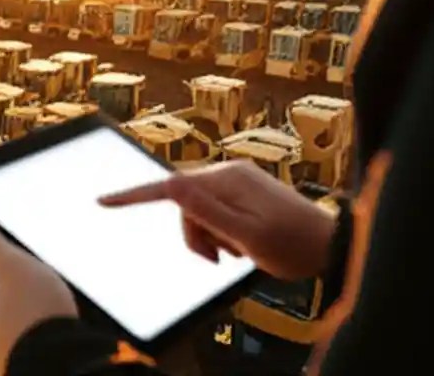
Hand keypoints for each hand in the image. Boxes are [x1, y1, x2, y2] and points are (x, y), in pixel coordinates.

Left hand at [0, 207, 77, 375]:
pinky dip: (38, 321)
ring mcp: (7, 351)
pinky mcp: (30, 359)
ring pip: (10, 317)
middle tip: (25, 263)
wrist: (66, 365)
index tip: (1, 243)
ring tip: (44, 287)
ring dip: (23, 303)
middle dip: (5, 281)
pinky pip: (30, 333)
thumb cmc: (34, 313)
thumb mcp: (10, 265)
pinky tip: (53, 315)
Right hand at [99, 160, 335, 279]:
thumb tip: (170, 183)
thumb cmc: (293, 246)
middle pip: (184, 203)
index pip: (169, 185)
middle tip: (218, 261)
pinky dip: (220, 231)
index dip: (133, 195)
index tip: (103, 201)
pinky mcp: (244, 191)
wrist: (331, 244)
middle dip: (194, 235)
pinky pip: (214, 210)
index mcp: (225, 180)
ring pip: (198, 210)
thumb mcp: (246, 236)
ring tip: (236, 254)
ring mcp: (237, 181)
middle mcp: (228, 172)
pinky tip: (242, 245)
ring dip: (209, 237)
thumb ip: (206, 211)